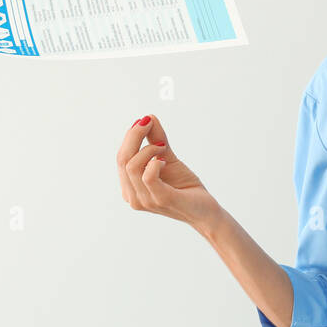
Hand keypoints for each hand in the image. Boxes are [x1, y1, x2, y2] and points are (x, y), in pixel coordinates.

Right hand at [116, 114, 220, 229]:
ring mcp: (146, 201)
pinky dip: (154, 162)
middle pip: (122, 159)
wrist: (205, 210)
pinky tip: (164, 159)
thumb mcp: (168, 158)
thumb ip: (156, 139)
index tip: (145, 120)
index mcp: (130, 187)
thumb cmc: (185, 187)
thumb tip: (149, 117)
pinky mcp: (162, 200)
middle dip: (134, 136)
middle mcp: (133, 196)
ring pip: (132, 167)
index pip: (121, 157)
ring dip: (147, 149)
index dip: (130, 136)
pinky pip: (148, 177)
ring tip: (163, 147)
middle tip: (148, 121)